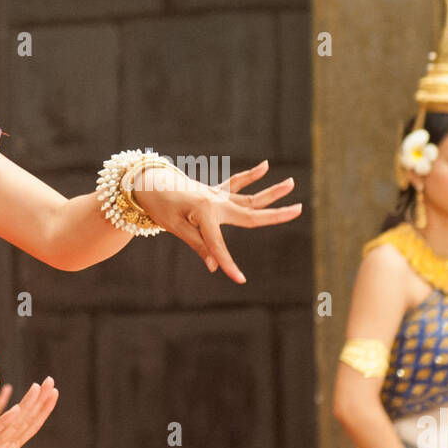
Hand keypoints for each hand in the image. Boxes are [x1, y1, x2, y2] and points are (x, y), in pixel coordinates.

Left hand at [132, 159, 302, 283]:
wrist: (149, 183)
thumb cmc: (160, 207)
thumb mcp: (176, 228)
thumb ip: (199, 245)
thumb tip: (215, 267)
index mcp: (205, 212)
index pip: (219, 245)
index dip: (228, 264)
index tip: (240, 280)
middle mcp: (216, 202)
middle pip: (251, 213)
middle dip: (276, 214)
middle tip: (299, 209)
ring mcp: (217, 196)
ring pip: (249, 197)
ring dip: (271, 191)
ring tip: (291, 183)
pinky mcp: (215, 193)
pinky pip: (236, 185)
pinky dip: (250, 177)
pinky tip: (264, 166)